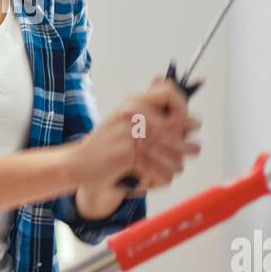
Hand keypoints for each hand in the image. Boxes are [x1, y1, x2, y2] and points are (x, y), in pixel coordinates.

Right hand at [69, 76, 201, 208]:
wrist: (78, 163)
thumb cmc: (107, 144)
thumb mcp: (125, 119)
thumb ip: (152, 112)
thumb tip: (184, 108)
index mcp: (134, 101)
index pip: (170, 93)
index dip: (185, 110)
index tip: (188, 125)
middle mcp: (133, 113)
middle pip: (179, 129)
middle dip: (188, 146)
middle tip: (192, 151)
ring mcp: (130, 133)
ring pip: (174, 154)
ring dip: (175, 166)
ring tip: (172, 168)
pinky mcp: (128, 155)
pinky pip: (160, 171)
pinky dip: (160, 178)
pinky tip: (155, 178)